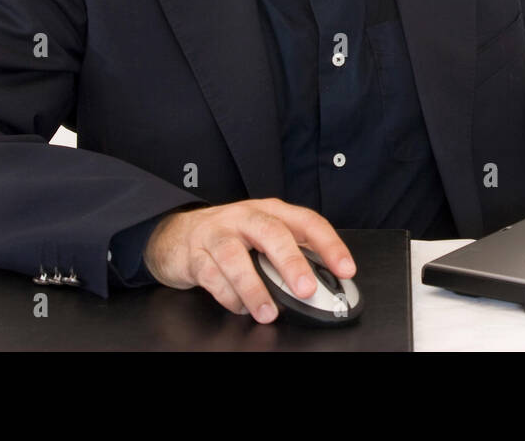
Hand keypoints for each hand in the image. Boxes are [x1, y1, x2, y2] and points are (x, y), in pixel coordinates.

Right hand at [143, 198, 354, 323]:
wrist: (177, 234)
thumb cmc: (231, 236)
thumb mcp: (263, 237)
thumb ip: (290, 253)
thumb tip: (323, 281)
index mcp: (271, 211)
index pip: (307, 222)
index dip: (330, 244)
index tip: (346, 269)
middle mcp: (246, 217)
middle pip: (272, 233)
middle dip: (292, 263)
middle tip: (306, 290)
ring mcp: (218, 233)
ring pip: (236, 258)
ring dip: (255, 289)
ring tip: (268, 312)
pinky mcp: (195, 255)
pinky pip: (213, 277)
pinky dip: (229, 297)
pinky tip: (241, 307)